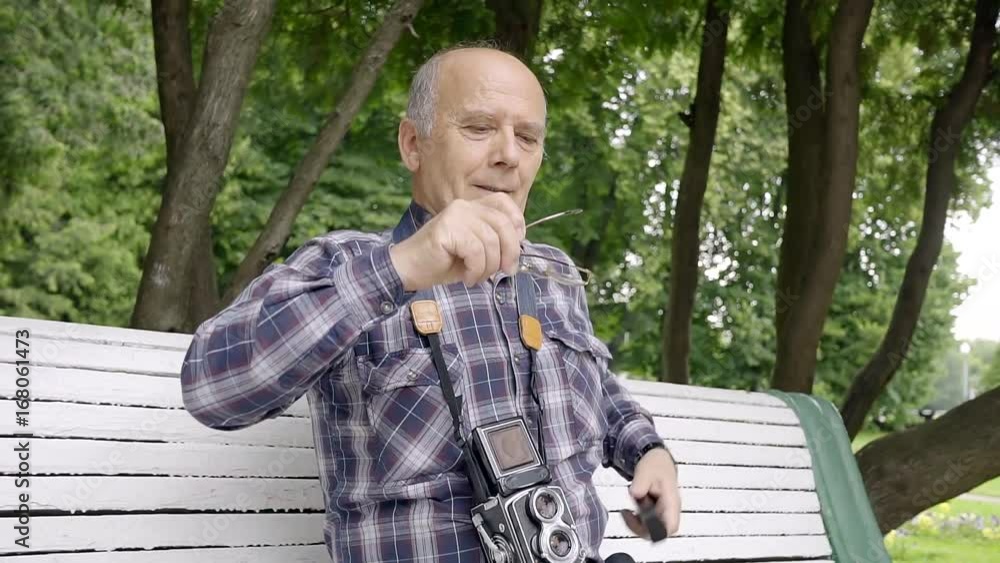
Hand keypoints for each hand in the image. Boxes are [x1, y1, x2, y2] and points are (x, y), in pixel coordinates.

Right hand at [389, 195, 526, 290]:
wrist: (408, 269)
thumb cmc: (442, 262)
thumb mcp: (475, 251)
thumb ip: (495, 243)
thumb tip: (518, 249)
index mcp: (471, 207)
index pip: (503, 202)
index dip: (517, 222)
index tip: (517, 245)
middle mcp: (463, 206)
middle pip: (503, 224)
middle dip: (511, 251)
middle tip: (506, 271)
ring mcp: (454, 216)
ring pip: (491, 241)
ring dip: (489, 267)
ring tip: (476, 277)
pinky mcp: (446, 229)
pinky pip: (476, 251)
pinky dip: (476, 270)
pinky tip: (466, 277)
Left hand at [622, 447, 680, 538]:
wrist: (656, 459)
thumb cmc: (656, 464)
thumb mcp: (646, 470)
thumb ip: (640, 483)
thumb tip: (636, 494)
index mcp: (672, 501)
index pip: (671, 525)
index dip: (658, 532)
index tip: (643, 527)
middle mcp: (669, 509)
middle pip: (659, 531)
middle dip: (641, 528)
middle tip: (627, 516)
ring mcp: (662, 512)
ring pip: (652, 530)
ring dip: (636, 525)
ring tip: (626, 513)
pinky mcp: (655, 512)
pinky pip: (647, 524)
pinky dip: (636, 521)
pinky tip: (628, 512)